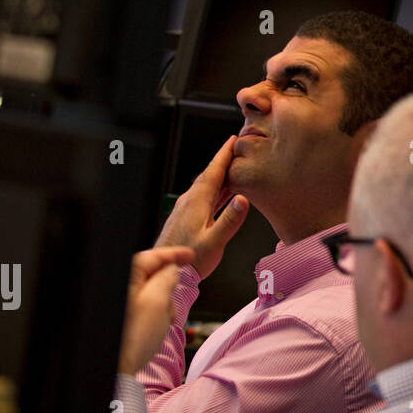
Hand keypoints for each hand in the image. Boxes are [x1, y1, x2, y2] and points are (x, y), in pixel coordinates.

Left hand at [118, 247, 194, 374]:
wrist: (118, 372)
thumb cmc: (132, 339)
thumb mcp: (158, 302)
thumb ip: (167, 278)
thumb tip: (172, 270)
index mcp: (126, 278)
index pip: (152, 257)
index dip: (175, 254)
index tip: (190, 255)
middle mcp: (120, 289)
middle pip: (152, 277)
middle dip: (168, 290)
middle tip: (172, 306)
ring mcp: (121, 306)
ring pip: (150, 295)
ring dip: (162, 308)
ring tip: (161, 325)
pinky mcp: (122, 320)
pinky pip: (145, 310)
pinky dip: (154, 318)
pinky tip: (154, 332)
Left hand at [154, 136, 250, 278]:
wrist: (169, 272)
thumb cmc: (190, 259)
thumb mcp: (215, 241)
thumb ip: (230, 220)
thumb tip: (243, 199)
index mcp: (196, 202)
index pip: (213, 172)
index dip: (223, 155)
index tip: (233, 141)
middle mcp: (189, 201)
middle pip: (209, 175)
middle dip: (223, 160)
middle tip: (237, 149)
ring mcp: (186, 209)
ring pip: (207, 186)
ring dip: (221, 176)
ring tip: (235, 168)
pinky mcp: (186, 217)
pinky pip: (204, 196)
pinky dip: (216, 190)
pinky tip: (225, 194)